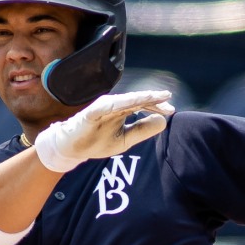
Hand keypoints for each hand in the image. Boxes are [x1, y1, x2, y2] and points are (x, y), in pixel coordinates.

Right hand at [31, 89, 173, 172]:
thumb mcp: (125, 139)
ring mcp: (104, 107)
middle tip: (168, 97)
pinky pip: (108, 106)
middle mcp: (115, 106)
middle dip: (152, 98)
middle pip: (137, 99)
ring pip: (125, 100)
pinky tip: (132, 101)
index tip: (171, 109)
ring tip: (153, 96)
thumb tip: (163, 121)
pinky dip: (119, 103)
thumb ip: (143, 130)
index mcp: (123, 111)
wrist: (73, 149)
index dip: (157, 106)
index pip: (143, 105)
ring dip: (139, 97)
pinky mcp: (92, 112)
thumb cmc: (97, 141)